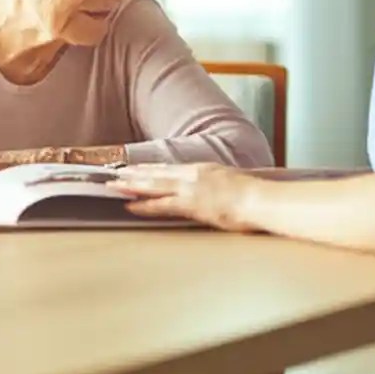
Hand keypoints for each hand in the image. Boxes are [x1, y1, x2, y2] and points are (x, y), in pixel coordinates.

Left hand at [108, 163, 260, 232]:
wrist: (261, 199)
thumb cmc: (253, 195)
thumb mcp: (230, 183)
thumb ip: (216, 184)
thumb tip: (212, 190)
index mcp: (202, 168)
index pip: (169, 167)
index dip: (149, 168)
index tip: (133, 168)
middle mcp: (193, 174)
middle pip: (156, 172)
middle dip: (133, 174)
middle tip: (113, 174)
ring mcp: (191, 188)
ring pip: (154, 185)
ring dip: (132, 185)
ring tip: (113, 185)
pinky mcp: (192, 203)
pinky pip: (162, 204)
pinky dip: (144, 205)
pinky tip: (130, 206)